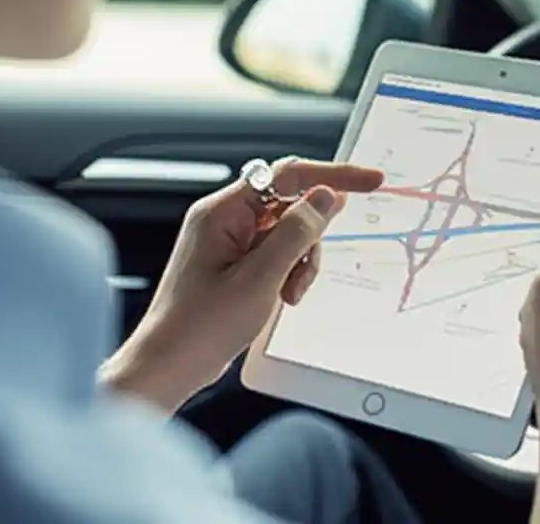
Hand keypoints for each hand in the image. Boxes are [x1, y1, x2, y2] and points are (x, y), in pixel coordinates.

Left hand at [101, 157, 382, 410]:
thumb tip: (327, 197)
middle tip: (303, 275)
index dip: (334, 176)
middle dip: (309, 240)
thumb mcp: (261, 278)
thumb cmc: (200, 326)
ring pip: (288, 233)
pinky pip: (275, 254)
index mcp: (223, 212)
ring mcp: (228, 242)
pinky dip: (287, 274)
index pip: (288, 175)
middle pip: (291, 207)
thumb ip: (297, 233)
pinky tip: (279, 299)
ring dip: (299, 263)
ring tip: (287, 296)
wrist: (168, 365)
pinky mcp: (233, 263)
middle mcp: (223, 220)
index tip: (371, 182)